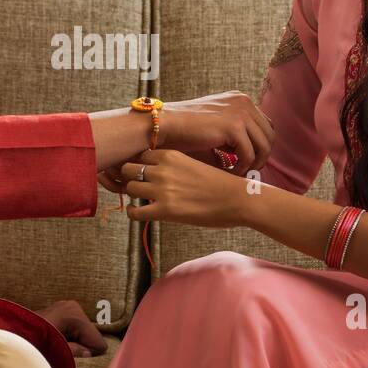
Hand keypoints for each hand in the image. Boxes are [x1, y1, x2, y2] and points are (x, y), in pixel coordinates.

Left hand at [35, 299, 107, 357]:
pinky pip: (77, 327)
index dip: (89, 353)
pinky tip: (58, 337)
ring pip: (85, 332)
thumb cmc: (32, 342)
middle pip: (92, 335)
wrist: (13, 333)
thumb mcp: (56, 351)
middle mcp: (74, 307)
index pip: (98, 341)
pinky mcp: (63, 309)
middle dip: (82, 345)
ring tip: (58, 343)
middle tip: (63, 349)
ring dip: (76, 341)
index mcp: (74, 316)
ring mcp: (68, 306)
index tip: (74, 355)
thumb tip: (90, 353)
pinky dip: (71, 335)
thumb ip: (76, 352)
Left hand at [120, 148, 256, 228]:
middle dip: (130, 177)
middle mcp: (163, 170)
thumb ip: (175, 165)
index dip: (138, 164)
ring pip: (130, 188)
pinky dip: (133, 213)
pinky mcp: (165, 210)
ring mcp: (163, 190)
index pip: (140, 155)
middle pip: (128, 169)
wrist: (238, 199)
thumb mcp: (194, 163)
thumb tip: (160, 170)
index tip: (142, 172)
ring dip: (133, 195)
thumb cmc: (220, 183)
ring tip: (141, 200)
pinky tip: (138, 213)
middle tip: (137, 186)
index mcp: (171, 155)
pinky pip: (135, 211)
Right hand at [155, 91, 274, 176]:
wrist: (163, 126)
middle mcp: (244, 102)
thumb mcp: (216, 129)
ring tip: (236, 173)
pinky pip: (249, 155)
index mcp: (240, 100)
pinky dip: (241, 168)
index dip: (259, 146)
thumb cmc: (184, 132)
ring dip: (252, 164)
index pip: (265, 126)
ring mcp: (240, 112)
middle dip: (260, 157)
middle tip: (245, 171)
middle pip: (269, 136)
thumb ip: (236, 139)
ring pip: (264, 147)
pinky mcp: (234, 126)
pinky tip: (228, 172)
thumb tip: (253, 160)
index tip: (247, 162)